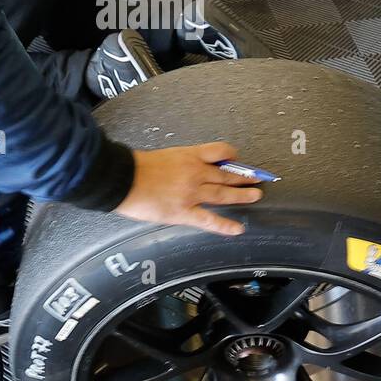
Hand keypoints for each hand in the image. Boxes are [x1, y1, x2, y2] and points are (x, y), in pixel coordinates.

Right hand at [115, 142, 263, 235]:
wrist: (123, 179)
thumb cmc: (136, 167)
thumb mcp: (162, 156)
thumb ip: (178, 163)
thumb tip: (184, 170)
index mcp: (189, 156)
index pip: (220, 152)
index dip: (232, 156)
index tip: (237, 160)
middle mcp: (196, 173)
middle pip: (226, 174)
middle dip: (244, 176)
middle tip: (257, 178)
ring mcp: (192, 193)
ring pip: (224, 194)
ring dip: (242, 195)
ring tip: (255, 195)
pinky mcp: (185, 212)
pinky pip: (210, 220)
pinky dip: (226, 225)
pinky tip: (238, 228)